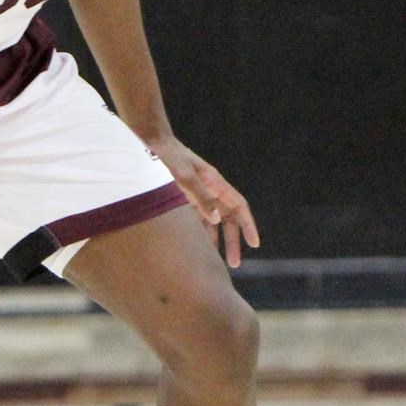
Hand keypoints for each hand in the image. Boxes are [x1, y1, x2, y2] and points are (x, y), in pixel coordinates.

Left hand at [148, 135, 259, 268]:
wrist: (150, 142)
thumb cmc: (169, 157)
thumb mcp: (184, 176)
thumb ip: (201, 197)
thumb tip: (217, 220)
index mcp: (216, 183)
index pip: (239, 207)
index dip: (248, 225)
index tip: (254, 243)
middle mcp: (210, 190)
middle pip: (228, 219)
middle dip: (233, 241)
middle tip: (234, 264)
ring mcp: (197, 195)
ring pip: (213, 223)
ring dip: (216, 242)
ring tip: (215, 263)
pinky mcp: (184, 199)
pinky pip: (197, 221)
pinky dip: (199, 235)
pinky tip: (197, 251)